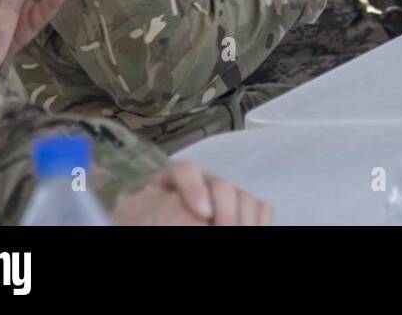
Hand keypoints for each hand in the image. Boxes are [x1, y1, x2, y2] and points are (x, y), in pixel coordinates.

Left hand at [112, 161, 273, 225]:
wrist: (160, 224)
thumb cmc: (144, 223)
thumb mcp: (139, 218)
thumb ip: (158, 210)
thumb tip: (192, 210)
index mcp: (168, 181)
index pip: (185, 170)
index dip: (196, 188)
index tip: (203, 214)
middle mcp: (200, 183)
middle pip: (221, 184)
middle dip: (226, 212)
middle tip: (224, 231)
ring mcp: (223, 195)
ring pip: (244, 195)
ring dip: (244, 218)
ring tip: (240, 232)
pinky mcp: (241, 208)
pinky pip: (261, 207)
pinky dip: (259, 220)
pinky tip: (252, 230)